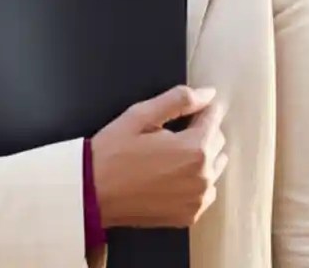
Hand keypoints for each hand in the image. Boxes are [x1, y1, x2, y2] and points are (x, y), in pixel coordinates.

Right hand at [90, 85, 228, 227]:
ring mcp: (198, 199)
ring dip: (202, 157)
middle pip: (217, 142)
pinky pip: (206, 191)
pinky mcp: (190, 215)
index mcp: (195, 149)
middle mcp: (204, 176)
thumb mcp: (141, 115)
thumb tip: (208, 93)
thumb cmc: (113, 152)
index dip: (201, 110)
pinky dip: (196, 181)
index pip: (214, 118)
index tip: (187, 111)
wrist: (91, 194)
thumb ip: (179, 100)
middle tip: (173, 134)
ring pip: (215, 167)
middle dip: (201, 132)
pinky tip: (173, 177)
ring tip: (172, 156)